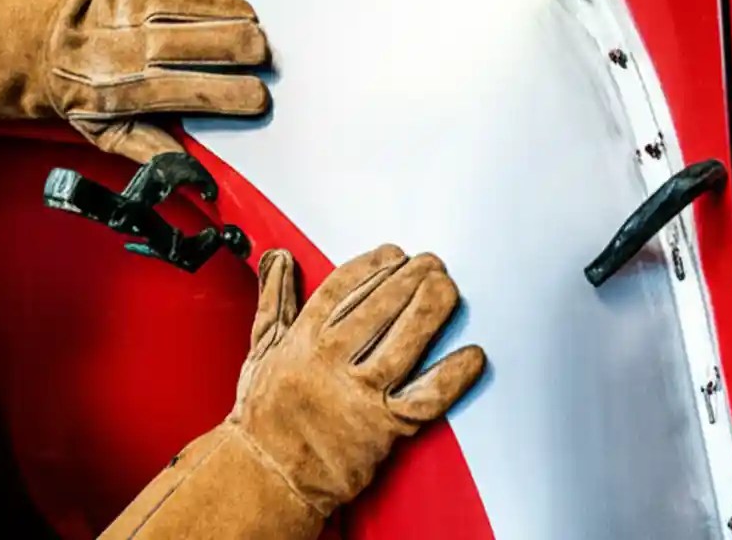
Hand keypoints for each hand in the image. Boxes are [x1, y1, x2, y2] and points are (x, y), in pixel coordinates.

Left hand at [0, 0, 268, 162]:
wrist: (42, 42)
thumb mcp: (107, 135)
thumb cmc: (84, 91)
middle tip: (262, 52)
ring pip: (179, 0)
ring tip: (252, 19)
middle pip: (181, 42)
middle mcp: (123, 44)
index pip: (178, 92)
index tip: (258, 97)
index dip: (223, 94)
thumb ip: (150, 152)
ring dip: (222, 6)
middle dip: (230, 45)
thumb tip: (191, 177)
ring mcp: (127, 6)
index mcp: (120, 90)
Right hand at [100, 245, 485, 538]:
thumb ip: (273, 300)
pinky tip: (471, 356)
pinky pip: (426, 397)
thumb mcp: (260, 350)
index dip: (371, 266)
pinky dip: (453, 376)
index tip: (392, 253)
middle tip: (430, 263)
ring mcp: (358, 395)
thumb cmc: (264, 419)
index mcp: (301, 341)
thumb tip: (279, 260)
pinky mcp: (382, 427)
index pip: (341, 289)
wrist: (267, 478)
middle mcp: (329, 363)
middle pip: (377, 308)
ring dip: (430, 311)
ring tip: (447, 289)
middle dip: (408, 278)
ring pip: (402, 343)